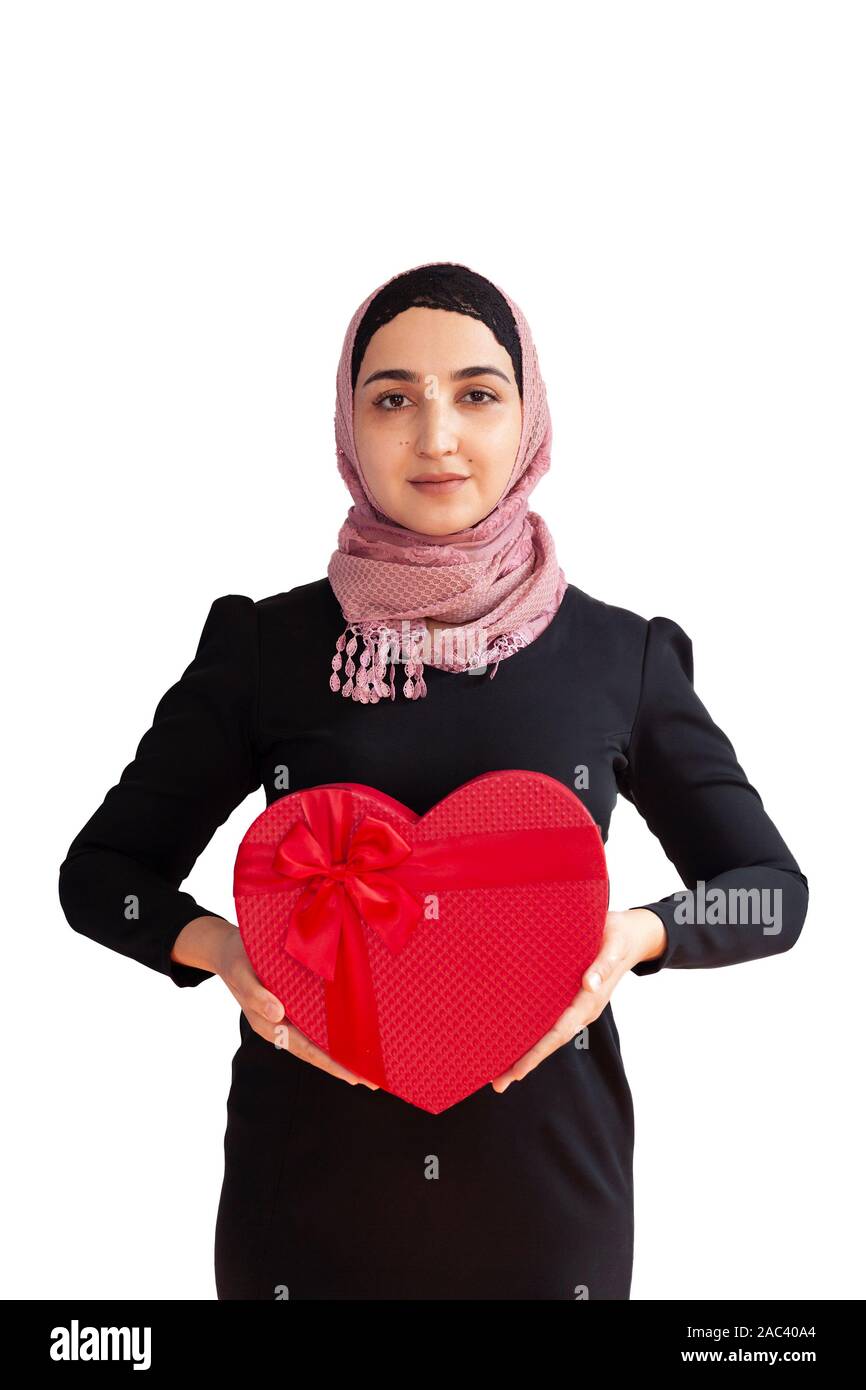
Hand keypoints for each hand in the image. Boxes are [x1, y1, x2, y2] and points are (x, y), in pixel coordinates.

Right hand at [174, 915, 379, 1090]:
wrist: (227, 948)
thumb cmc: (236, 959)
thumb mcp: (241, 973)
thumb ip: (256, 994)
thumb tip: (278, 1013)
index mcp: (269, 1025)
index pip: (306, 1049)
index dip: (331, 1064)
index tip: (354, 1076)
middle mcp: (282, 1025)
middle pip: (317, 1052)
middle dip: (344, 1066)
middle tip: (374, 1082)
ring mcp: (288, 1017)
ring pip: (319, 1040)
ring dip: (343, 1053)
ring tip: (370, 1066)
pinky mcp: (294, 1004)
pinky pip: (316, 1022)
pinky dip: (334, 1032)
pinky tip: (352, 1036)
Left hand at [489, 908, 666, 1092]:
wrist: (632, 936)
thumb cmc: (618, 938)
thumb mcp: (614, 946)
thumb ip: (603, 965)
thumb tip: (589, 984)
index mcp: (589, 1001)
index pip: (558, 1032)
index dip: (537, 1052)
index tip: (517, 1071)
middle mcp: (582, 1009)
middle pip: (550, 1042)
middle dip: (525, 1063)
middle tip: (497, 1084)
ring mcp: (577, 1007)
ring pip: (549, 1035)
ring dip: (525, 1053)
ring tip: (499, 1072)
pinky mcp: (571, 997)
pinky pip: (550, 1021)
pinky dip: (532, 1034)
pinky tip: (515, 1039)